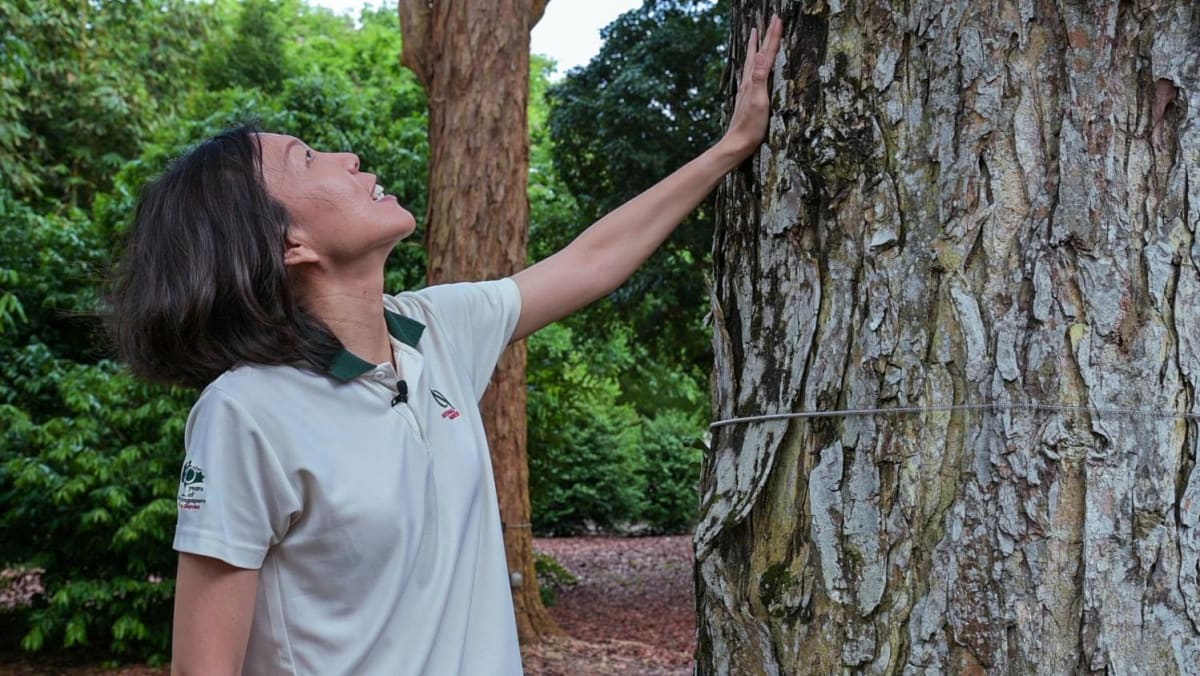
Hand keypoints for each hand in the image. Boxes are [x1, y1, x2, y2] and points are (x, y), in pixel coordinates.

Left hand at [720, 15, 782, 160]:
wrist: (737, 145)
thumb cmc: (750, 127)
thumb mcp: (759, 101)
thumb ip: (760, 77)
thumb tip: (762, 53)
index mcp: (753, 80)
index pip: (766, 53)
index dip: (773, 36)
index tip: (778, 18)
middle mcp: (748, 82)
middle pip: (758, 53)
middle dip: (764, 35)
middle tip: (768, 19)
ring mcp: (746, 90)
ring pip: (752, 62)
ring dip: (755, 46)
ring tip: (754, 34)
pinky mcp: (747, 98)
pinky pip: (751, 73)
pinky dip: (753, 63)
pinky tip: (751, 66)